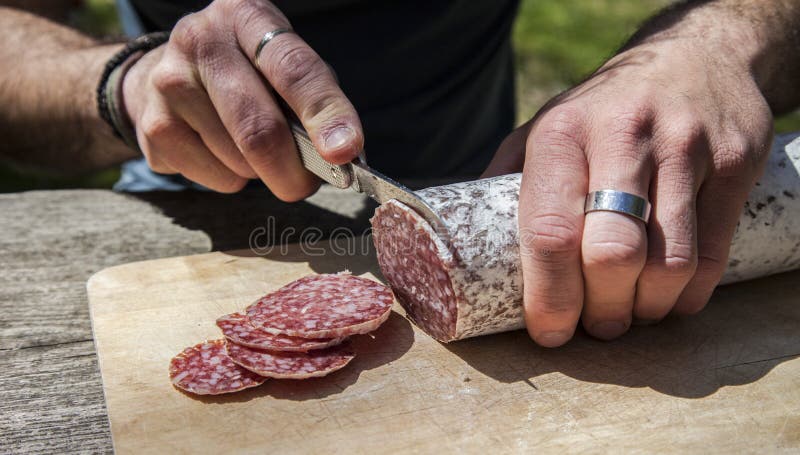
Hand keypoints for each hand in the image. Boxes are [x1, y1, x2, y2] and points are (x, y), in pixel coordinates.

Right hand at [122, 0, 362, 196]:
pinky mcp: (153, 126)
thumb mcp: (281, 66)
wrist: (164, 77)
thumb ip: (314, 101)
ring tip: (257, 151)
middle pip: (260, 128)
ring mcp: (170, 82)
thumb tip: (343, 154)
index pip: (294, 70)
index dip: (324, 113)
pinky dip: (235, 180)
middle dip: (295, 171)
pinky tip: (222, 152)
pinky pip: (217, 178)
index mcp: (247, 16)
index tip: (345, 150)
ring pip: (240, 161)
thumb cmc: (245, 75)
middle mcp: (202, 40)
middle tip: (307, 185)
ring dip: (264, 173)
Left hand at [484, 33, 772, 345]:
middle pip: (610, 256)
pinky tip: (670, 298)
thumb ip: (507, 179)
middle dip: (601, 311)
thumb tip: (466, 244)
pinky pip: (711, 253)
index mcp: (561, 134)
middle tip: (596, 326)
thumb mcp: (544, 127)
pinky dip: (688, 294)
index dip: (549, 297)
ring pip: (666, 263)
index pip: (550, 232)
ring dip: (646, 309)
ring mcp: (683, 146)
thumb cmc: (601, 110)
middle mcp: (621, 136)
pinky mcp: (733, 160)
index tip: (550, 332)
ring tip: (631, 313)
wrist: (691, 56)